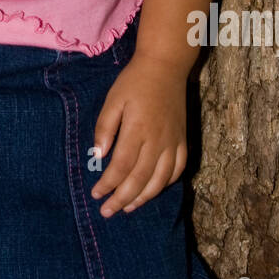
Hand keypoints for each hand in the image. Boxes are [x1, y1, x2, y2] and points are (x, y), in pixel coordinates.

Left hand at [90, 57, 188, 217]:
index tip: (96, 195)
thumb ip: (105, 128)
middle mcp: (158, 140)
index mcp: (138, 130)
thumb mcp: (113, 100)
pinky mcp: (183, 140)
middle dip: (122, 199)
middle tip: (107, 212)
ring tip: (128, 207)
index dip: (108, 185)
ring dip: (144, 197)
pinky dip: (166, 184)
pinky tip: (153, 189)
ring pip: (160, 180)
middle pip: (139, 179)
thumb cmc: (134, 82)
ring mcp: (173, 142)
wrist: (165, 66)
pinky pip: (178, 169)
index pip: (121, 167)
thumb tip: (98, 156)